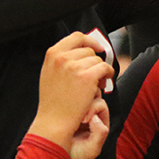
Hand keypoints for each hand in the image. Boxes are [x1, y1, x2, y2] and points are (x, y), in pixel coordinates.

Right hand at [29, 32, 113, 152]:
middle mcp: (62, 57)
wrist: (54, 121)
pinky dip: (108, 74)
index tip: (97, 48)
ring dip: (100, 71)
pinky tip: (104, 83)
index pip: (76, 37)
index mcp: (52, 54)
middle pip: (88, 50)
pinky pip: (105, 68)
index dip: (90, 41)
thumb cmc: (53, 101)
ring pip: (97, 60)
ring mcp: (74, 66)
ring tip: (94, 85)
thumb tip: (83, 48)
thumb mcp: (50, 73)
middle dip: (93, 62)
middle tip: (93, 77)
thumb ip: (62, 59)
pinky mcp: (87, 77)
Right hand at [67, 98, 109, 158]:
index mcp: (100, 123)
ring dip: (75, 101)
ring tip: (68, 113)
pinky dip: (65, 103)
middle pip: (92, 97)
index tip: (83, 120)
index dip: (93, 109)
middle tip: (75, 113)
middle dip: (84, 102)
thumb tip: (95, 118)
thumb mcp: (92, 149)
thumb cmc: (76, 158)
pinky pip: (67, 102)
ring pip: (80, 97)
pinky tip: (61, 112)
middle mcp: (90, 116)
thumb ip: (100, 134)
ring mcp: (77, 114)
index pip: (101, 105)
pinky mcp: (65, 113)